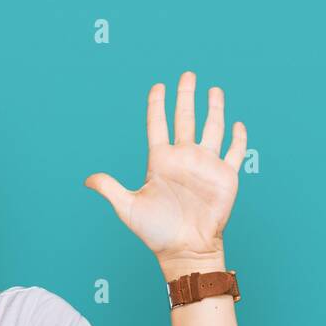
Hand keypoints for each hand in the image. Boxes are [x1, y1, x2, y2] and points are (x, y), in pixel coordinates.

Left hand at [85, 71, 245, 270]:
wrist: (185, 250)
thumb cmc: (156, 232)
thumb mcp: (128, 208)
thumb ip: (110, 189)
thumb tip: (87, 180)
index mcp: (160, 161)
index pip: (158, 126)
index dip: (157, 105)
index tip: (158, 86)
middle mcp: (184, 158)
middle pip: (185, 118)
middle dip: (186, 96)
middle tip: (187, 74)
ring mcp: (206, 165)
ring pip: (212, 128)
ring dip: (214, 108)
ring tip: (214, 89)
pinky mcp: (226, 176)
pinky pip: (234, 151)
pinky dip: (238, 137)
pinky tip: (237, 123)